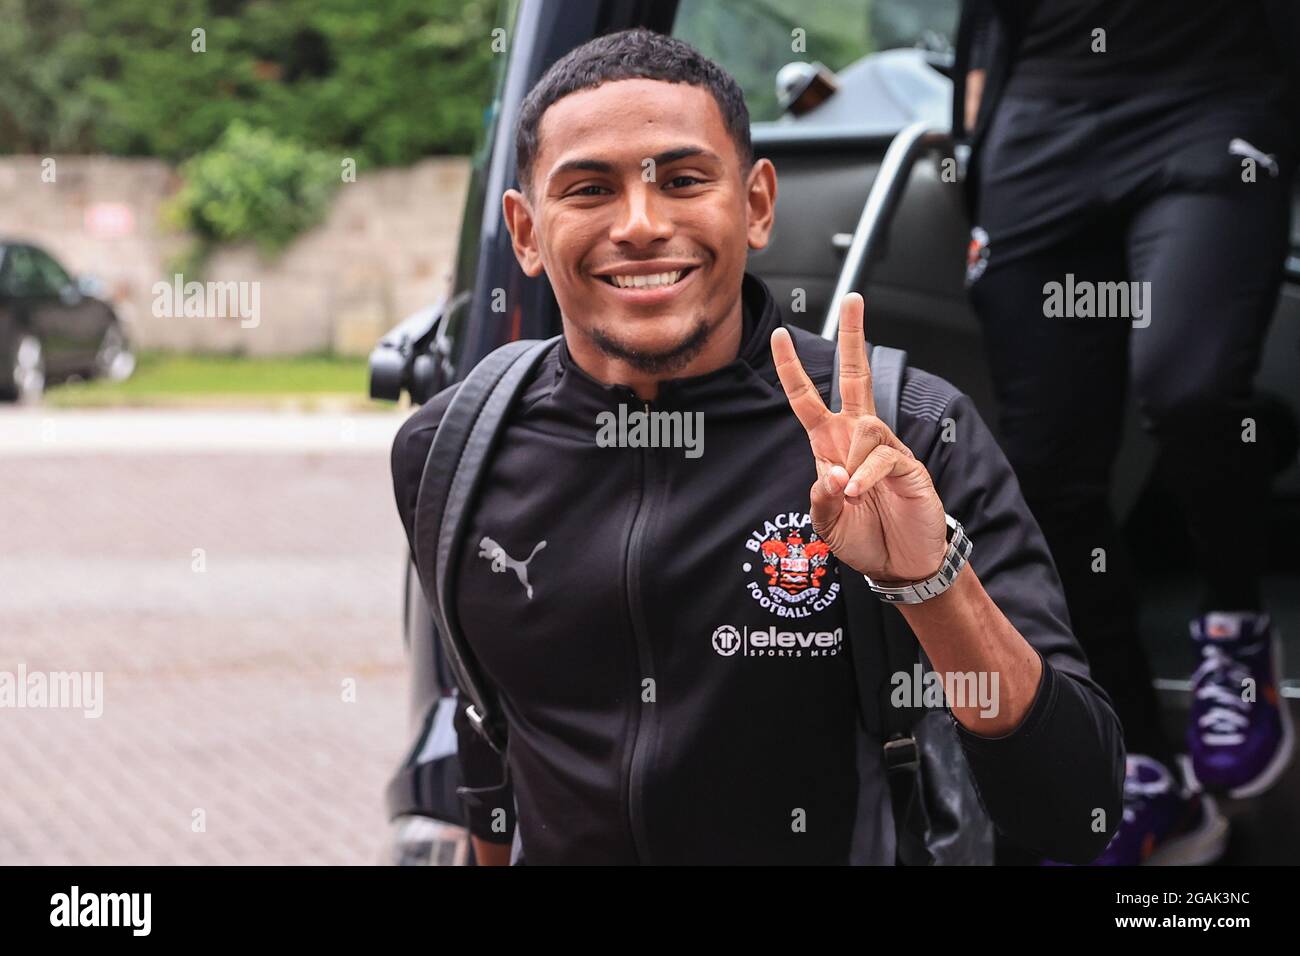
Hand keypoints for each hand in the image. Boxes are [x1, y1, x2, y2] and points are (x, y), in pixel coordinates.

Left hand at [770, 293, 946, 581]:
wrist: (901, 564)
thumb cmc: (865, 537)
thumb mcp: (828, 524)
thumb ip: (821, 499)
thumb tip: (832, 472)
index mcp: (830, 446)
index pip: (807, 400)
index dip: (792, 369)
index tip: (781, 335)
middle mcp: (857, 439)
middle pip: (855, 377)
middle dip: (854, 337)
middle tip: (853, 298)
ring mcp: (885, 449)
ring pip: (865, 427)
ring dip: (853, 462)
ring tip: (854, 495)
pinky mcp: (908, 465)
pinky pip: (883, 457)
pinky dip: (867, 475)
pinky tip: (861, 493)